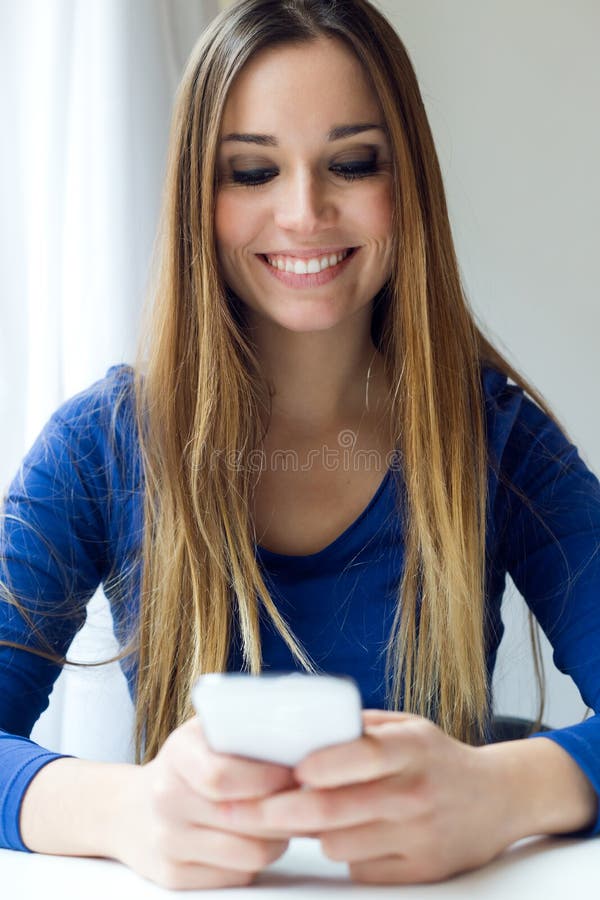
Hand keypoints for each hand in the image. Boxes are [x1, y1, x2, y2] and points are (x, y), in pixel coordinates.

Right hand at [115, 717, 296, 889]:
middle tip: (307, 800)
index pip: (222, 776)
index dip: (268, 778)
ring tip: (286, 820)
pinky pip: (238, 876)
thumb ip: (244, 728)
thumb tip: (301, 741)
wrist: (130, 810)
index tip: (296, 773)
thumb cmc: (187, 765)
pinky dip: (258, 860)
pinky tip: (258, 838)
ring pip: (251, 854)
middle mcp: (166, 799)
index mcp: (177, 755)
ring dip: (280, 839)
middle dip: (287, 811)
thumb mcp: (207, 732)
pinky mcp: (175, 876)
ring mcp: (168, 842)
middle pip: (244, 819)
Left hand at [222, 710, 518, 883]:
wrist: (497, 799)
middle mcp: (416, 793)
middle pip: (335, 810)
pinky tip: (350, 834)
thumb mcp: (407, 726)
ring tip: (302, 812)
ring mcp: (419, 837)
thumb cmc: (436, 757)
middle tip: (235, 811)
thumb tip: (297, 732)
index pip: (363, 754)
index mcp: (412, 748)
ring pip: (337, 844)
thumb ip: (358, 728)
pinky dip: (343, 854)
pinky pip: (358, 869)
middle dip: (276, 812)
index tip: (284, 768)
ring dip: (309, 831)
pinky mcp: (421, 872)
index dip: (322, 763)